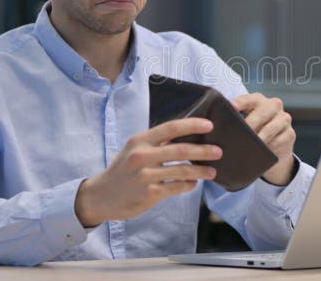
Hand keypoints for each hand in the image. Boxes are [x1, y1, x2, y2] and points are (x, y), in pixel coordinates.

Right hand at [74, 118, 221, 226]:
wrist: (101, 196)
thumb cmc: (123, 170)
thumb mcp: (135, 149)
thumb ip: (157, 143)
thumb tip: (187, 136)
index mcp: (140, 140)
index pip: (171, 127)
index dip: (192, 125)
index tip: (210, 125)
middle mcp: (142, 156)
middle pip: (180, 150)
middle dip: (203, 150)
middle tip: (219, 151)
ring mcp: (145, 176)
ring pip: (181, 171)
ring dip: (200, 171)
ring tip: (212, 171)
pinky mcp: (149, 194)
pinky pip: (176, 188)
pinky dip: (189, 185)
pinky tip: (195, 183)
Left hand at [232, 93, 296, 185]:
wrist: (275, 148)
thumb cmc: (255, 132)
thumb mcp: (246, 123)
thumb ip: (235, 119)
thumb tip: (216, 124)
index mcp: (259, 100)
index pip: (248, 99)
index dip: (239, 103)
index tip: (231, 107)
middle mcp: (274, 105)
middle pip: (261, 113)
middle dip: (249, 126)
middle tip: (237, 137)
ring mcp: (284, 119)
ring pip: (269, 129)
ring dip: (258, 140)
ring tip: (247, 147)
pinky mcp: (290, 134)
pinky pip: (278, 141)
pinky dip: (268, 148)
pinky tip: (260, 153)